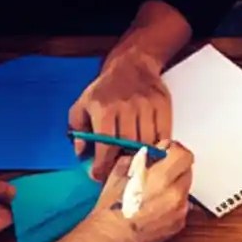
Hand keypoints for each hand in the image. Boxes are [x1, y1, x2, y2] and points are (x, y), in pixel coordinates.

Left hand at [69, 49, 171, 181]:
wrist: (132, 66)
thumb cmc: (106, 89)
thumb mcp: (84, 104)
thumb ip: (78, 128)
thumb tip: (81, 152)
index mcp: (104, 108)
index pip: (105, 144)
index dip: (102, 164)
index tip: (99, 176)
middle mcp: (126, 107)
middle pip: (128, 146)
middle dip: (122, 163)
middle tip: (117, 172)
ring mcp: (147, 106)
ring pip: (147, 143)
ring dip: (141, 156)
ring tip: (134, 162)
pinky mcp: (163, 107)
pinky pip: (163, 135)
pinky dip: (157, 147)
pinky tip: (150, 151)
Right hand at [90, 142, 193, 241]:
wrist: (111, 237)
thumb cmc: (112, 208)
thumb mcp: (120, 172)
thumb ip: (140, 159)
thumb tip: (151, 153)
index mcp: (161, 179)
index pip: (184, 155)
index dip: (175, 150)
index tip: (167, 151)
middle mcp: (175, 195)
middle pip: (188, 170)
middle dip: (175, 167)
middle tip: (159, 170)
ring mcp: (180, 211)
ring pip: (186, 188)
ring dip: (174, 185)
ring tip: (155, 190)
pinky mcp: (180, 223)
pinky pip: (183, 205)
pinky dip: (173, 202)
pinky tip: (156, 205)